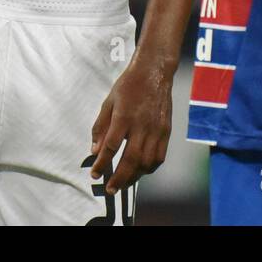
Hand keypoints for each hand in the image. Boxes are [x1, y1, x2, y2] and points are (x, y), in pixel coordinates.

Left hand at [89, 55, 172, 194]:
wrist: (154, 71)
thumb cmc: (128, 85)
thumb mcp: (108, 102)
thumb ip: (101, 126)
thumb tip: (94, 149)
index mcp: (124, 116)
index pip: (111, 147)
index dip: (102, 163)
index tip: (95, 174)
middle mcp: (142, 125)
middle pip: (130, 160)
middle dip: (119, 178)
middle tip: (110, 189)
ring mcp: (156, 130)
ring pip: (146, 162)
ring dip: (134, 176)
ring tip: (124, 182)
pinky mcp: (166, 131)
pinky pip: (159, 156)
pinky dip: (149, 168)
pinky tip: (141, 171)